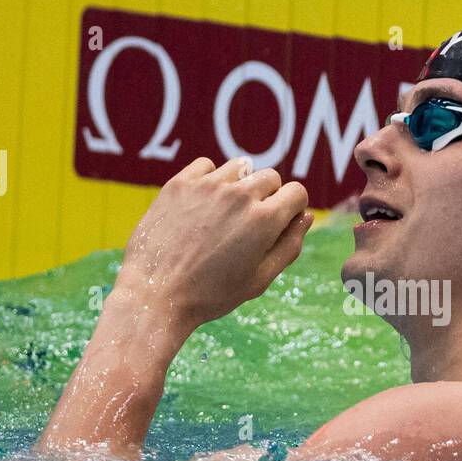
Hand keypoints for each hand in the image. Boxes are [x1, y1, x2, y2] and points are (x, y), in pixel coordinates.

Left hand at [116, 155, 311, 325]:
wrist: (156, 294)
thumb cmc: (210, 294)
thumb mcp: (260, 279)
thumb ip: (289, 245)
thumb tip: (305, 217)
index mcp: (265, 220)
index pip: (297, 192)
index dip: (292, 209)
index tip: (278, 224)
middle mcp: (239, 195)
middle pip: (270, 178)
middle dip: (267, 198)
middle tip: (247, 226)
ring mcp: (208, 185)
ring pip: (240, 168)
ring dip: (239, 185)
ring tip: (224, 214)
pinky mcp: (180, 183)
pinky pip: (207, 166)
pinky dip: (210, 180)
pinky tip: (202, 205)